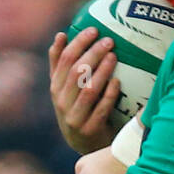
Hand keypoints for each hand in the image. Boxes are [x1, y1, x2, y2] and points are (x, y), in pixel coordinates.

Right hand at [49, 26, 119, 155]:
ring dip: (102, 70)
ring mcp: (74, 117)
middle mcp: (61, 101)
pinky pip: (101, 108)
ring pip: (89, 89)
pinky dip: (109, 93)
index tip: (94, 29)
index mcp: (55, 87)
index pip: (64, 60)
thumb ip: (60, 63)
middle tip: (109, 40)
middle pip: (77, 72)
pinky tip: (117, 80)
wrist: (84, 144)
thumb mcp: (64, 88)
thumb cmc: (77, 107)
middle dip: (93, 53)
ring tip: (114, 56)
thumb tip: (60, 34)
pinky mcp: (89, 130)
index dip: (78, 43)